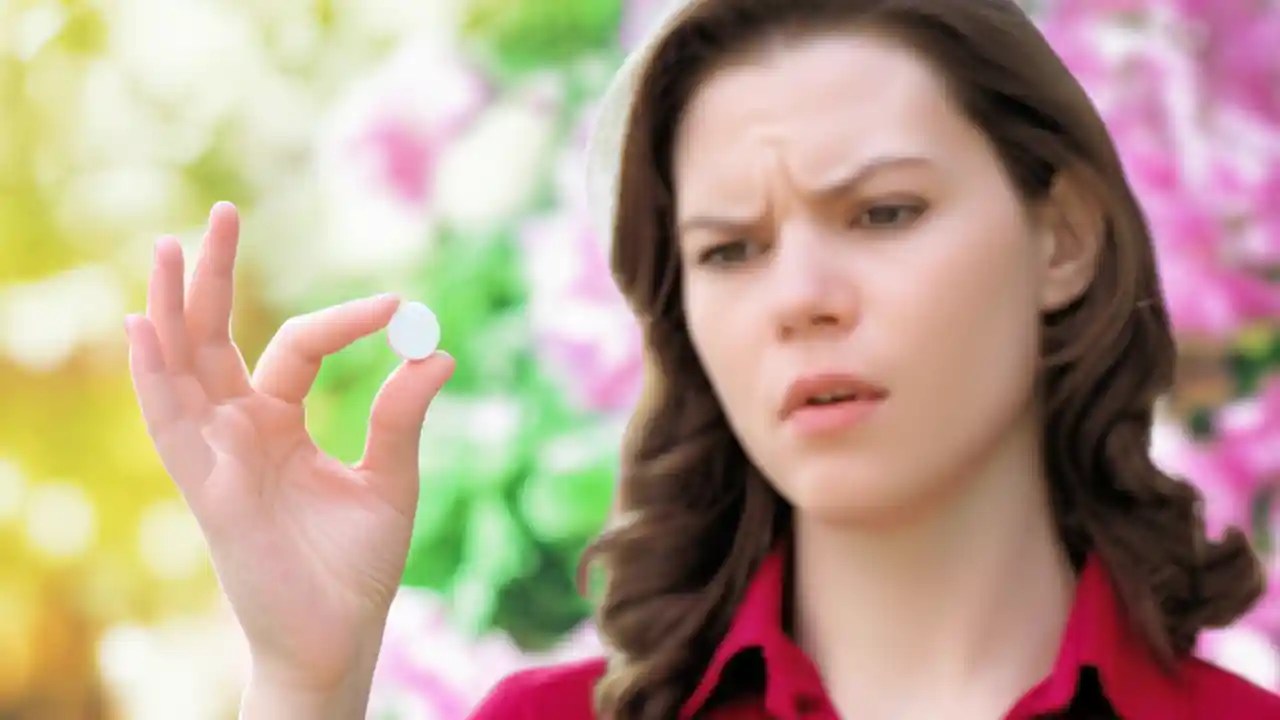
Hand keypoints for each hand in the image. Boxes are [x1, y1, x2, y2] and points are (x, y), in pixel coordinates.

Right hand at [125, 202, 453, 691]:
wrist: (337, 636)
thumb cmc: (359, 566)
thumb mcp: (390, 479)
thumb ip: (402, 416)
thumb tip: (438, 350)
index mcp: (283, 423)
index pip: (300, 345)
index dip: (347, 320)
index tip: (400, 306)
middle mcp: (241, 430)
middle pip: (217, 338)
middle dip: (216, 278)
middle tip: (222, 213)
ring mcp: (218, 455)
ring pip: (182, 368)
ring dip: (173, 309)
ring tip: (170, 246)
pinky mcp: (206, 487)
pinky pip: (170, 423)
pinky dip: (154, 374)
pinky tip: (146, 324)